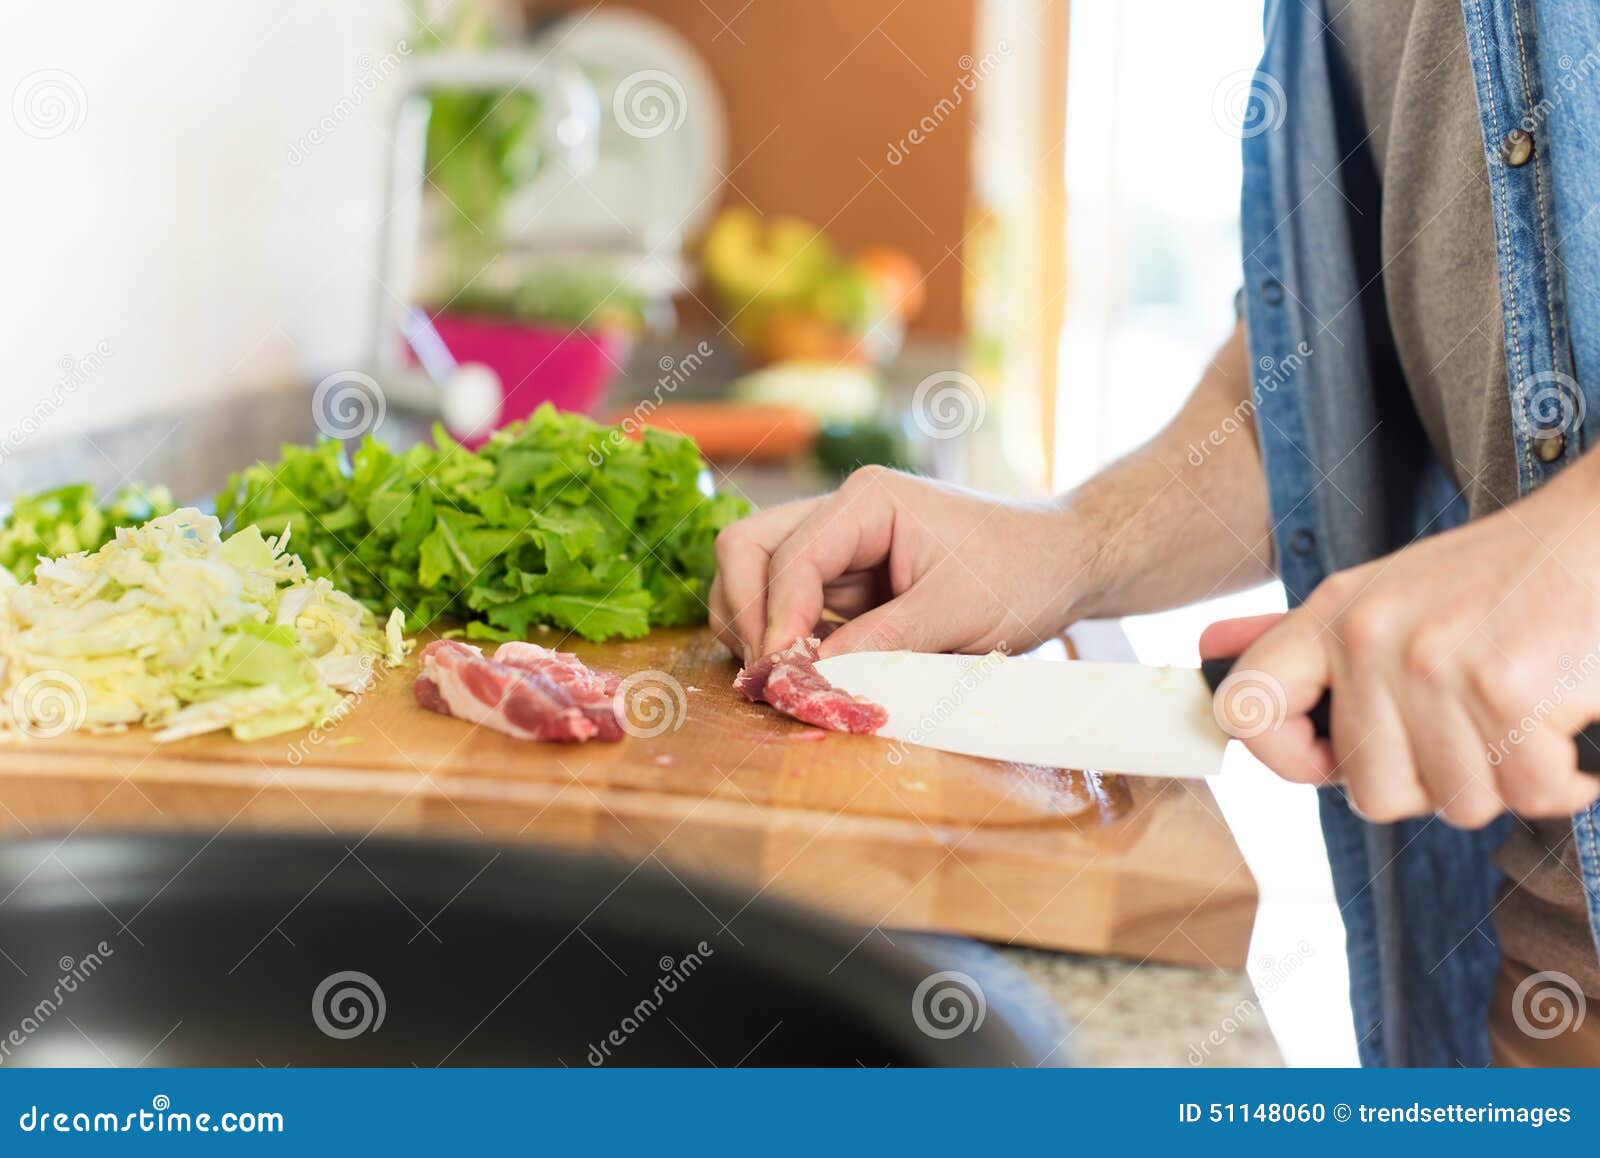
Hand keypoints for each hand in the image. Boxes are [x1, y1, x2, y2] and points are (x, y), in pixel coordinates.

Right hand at [709, 466, 1080, 662]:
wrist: (1061, 565)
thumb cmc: (1023, 573)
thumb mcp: (959, 612)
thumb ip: (885, 641)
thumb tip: (816, 675)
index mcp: (867, 501)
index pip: (788, 556)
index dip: (776, 619)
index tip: (786, 676)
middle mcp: (841, 515)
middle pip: (747, 550)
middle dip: (745, 614)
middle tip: (768, 676)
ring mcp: (840, 548)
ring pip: (757, 577)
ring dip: (757, 629)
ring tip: (784, 680)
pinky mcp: (846, 583)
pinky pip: (790, 608)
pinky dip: (786, 643)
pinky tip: (809, 677)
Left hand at [1203, 461, 1599, 825]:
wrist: (1597, 535)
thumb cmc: (1496, 579)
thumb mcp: (1387, 594)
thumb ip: (1308, 643)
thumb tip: (1207, 653)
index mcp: (1334, 617)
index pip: (1244, 708)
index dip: (1281, 757)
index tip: (1329, 760)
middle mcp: (1374, 640)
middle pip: (1373, 794)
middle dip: (1432, 780)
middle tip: (1470, 726)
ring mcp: (1438, 668)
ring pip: (1456, 803)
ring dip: (1504, 778)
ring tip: (1523, 716)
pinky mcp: (1511, 692)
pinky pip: (1528, 795)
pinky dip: (1563, 780)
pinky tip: (1565, 729)